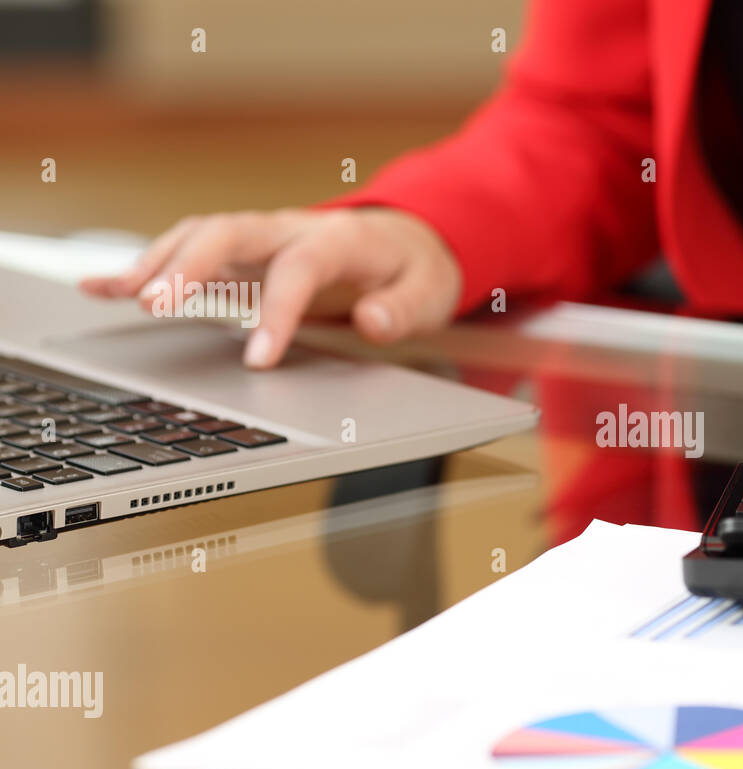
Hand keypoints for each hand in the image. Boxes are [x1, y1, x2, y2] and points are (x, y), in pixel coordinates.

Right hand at [80, 207, 461, 368]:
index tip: (259, 357)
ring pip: (200, 236)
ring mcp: (262, 236)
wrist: (406, 239)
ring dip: (156, 262)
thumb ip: (403, 309)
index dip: (277, 310)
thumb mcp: (429, 291)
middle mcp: (291, 228)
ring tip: (115, 293)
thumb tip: (373, 322)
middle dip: (189, 266)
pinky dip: (146, 265)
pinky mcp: (242, 251)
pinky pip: (188, 250)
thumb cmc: (413, 269)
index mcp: (338, 238)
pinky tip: (104, 285)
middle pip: (229, 233)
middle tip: (155, 305)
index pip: (299, 268)